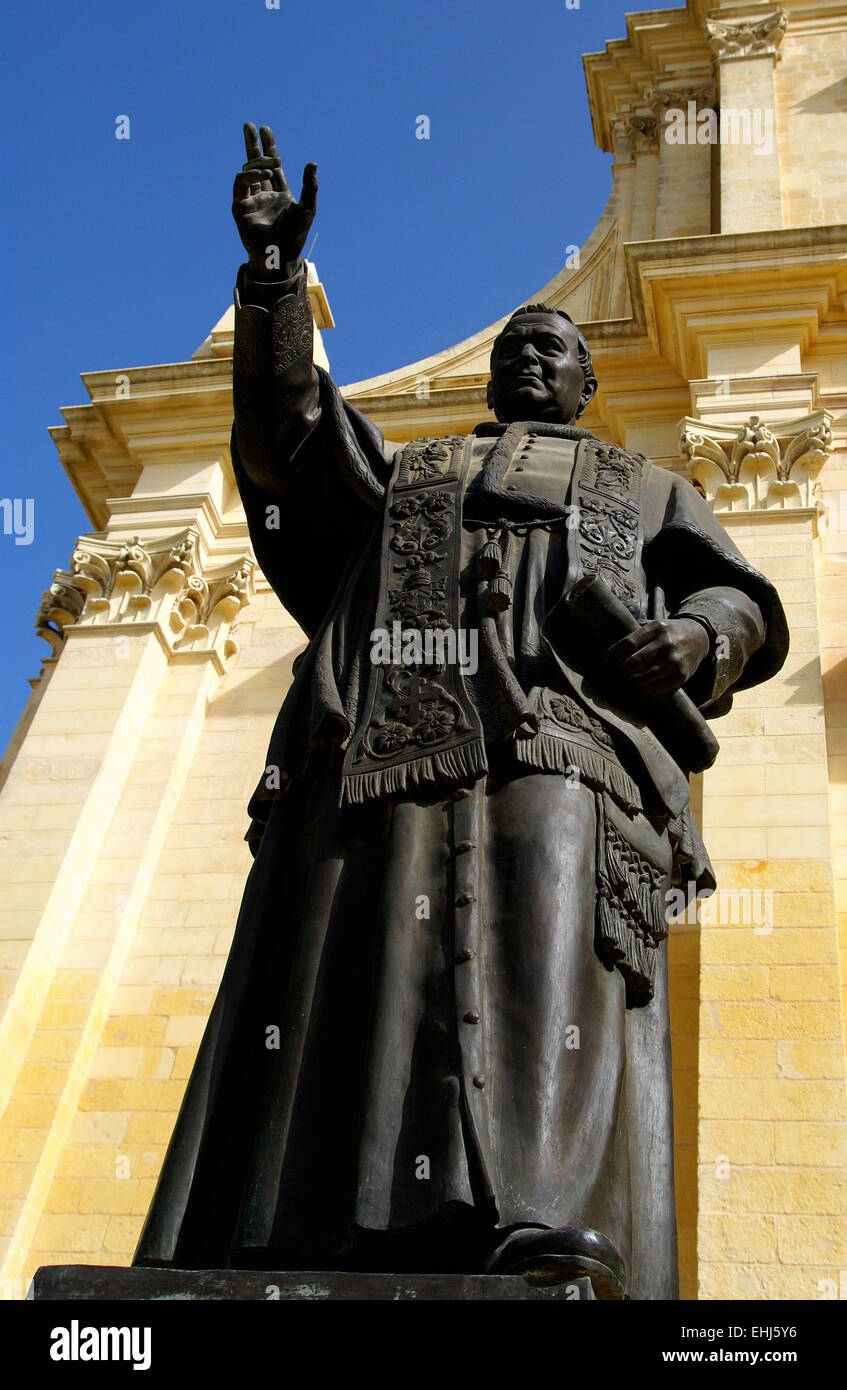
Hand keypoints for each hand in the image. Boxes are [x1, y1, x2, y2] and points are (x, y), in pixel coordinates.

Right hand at [232, 122, 317, 280]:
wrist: (280, 256)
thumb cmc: (295, 236)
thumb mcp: (307, 209)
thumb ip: (311, 186)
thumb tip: (312, 163)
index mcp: (279, 193)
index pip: (273, 165)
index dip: (269, 146)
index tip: (264, 128)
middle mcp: (264, 194)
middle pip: (256, 163)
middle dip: (252, 144)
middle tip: (248, 125)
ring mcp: (251, 200)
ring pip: (247, 172)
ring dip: (256, 162)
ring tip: (267, 164)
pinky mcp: (240, 208)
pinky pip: (240, 184)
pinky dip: (249, 176)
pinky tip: (261, 174)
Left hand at [605, 618, 709, 696]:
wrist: (700, 638)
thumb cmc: (669, 633)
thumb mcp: (655, 625)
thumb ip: (636, 632)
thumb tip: (608, 644)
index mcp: (657, 628)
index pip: (629, 643)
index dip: (612, 654)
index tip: (602, 661)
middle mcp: (666, 644)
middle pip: (634, 662)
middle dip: (623, 669)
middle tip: (618, 672)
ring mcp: (675, 661)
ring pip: (644, 678)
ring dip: (633, 681)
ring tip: (629, 680)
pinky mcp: (682, 676)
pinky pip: (657, 689)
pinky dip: (646, 690)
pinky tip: (643, 686)